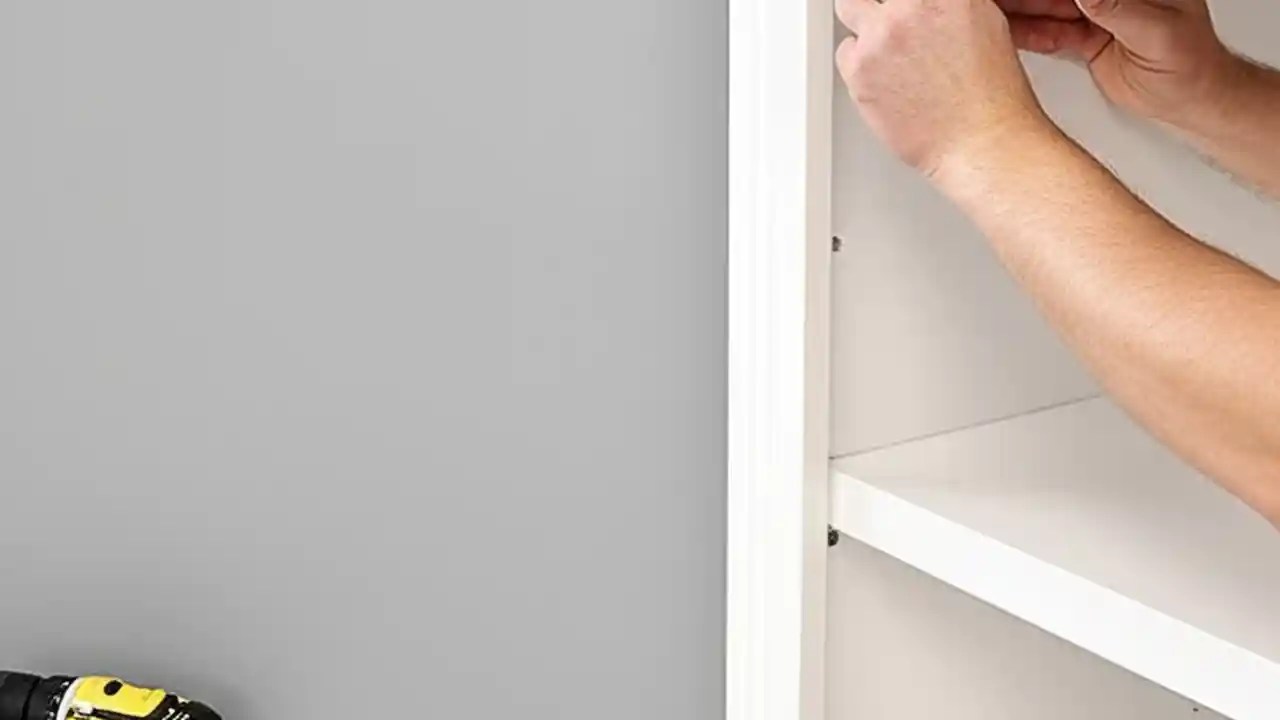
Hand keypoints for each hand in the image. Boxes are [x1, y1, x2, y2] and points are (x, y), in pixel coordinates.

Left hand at [834, 0, 1050, 176]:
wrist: (979, 140)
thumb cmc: (989, 94)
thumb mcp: (984, 22)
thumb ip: (946, 4)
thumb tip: (923, 4)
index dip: (899, 1)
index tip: (896, 6)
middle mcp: (909, 7)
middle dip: (877, 4)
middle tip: (885, 20)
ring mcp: (880, 36)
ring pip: (850, 10)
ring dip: (865, 29)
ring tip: (888, 55)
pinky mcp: (858, 68)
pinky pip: (844, 53)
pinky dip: (858, 63)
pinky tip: (885, 79)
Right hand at [997, 0, 1239, 123]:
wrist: (1189, 97)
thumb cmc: (1190, 60)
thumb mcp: (1158, 33)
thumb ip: (1118, 9)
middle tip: (990, 3)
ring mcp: (1096, 13)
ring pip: (1050, 6)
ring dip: (1021, 9)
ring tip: (989, 13)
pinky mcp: (1084, 36)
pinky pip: (1050, 31)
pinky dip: (1027, 33)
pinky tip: (1004, 31)